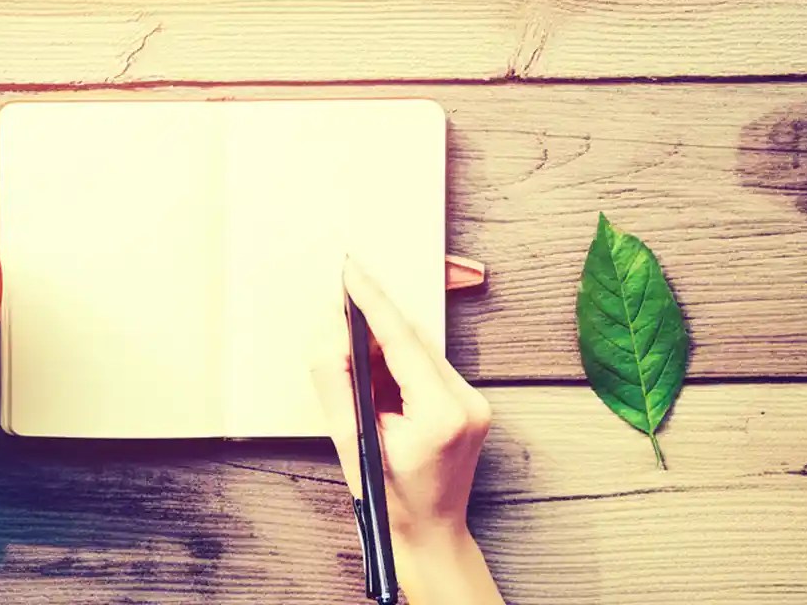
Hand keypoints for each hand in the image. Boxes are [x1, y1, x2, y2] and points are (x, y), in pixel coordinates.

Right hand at [312, 258, 502, 603]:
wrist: (428, 534)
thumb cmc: (388, 499)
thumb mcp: (351, 441)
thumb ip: (338, 383)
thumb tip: (332, 338)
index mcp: (441, 414)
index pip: (403, 340)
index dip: (373, 301)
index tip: (352, 272)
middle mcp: (467, 402)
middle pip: (414, 340)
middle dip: (373, 324)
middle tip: (338, 313)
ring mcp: (474, 404)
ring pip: (421, 351)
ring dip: (385, 345)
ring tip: (353, 358)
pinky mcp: (471, 406)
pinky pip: (429, 368)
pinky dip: (399, 364)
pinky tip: (377, 377)